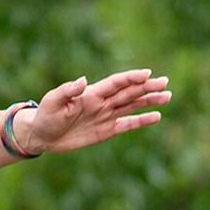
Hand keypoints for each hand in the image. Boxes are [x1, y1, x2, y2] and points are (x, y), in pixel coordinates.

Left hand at [19, 69, 170, 154]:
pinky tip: (156, 117)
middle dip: (147, 87)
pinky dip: (141, 121)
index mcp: (92, 93)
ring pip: (132, 106)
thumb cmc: (45, 116)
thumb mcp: (52, 102)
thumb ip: (67, 91)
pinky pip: (127, 124)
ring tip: (167, 96)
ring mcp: (106, 116)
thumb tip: (83, 81)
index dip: (131, 78)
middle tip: (165, 82)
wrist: (42, 136)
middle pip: (129, 92)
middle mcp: (102, 102)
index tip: (147, 74)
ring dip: (149, 101)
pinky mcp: (106, 131)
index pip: (116, 83)